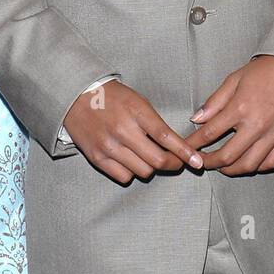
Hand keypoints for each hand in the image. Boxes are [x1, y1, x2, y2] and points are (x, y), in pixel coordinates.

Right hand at [62, 80, 203, 184]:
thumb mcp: (138, 101)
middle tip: (177, 162)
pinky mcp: (97, 158)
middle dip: (173, 164)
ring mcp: (109, 146)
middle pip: (157, 161)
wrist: (76, 97)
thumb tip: (176, 146)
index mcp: (136, 112)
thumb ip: (155, 123)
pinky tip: (129, 160)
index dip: (184, 152)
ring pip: (143, 172)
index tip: (197, 161)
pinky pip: (124, 177)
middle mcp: (123, 131)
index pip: (166, 136)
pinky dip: (131, 172)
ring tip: (147, 155)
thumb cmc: (113, 98)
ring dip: (150, 167)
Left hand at [187, 56, 273, 174]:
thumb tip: (196, 119)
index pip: (210, 133)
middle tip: (201, 162)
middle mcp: (257, 125)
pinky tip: (246, 163)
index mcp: (240, 107)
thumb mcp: (234, 79)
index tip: (187, 148)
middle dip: (209, 162)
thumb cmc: (264, 71)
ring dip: (230, 170)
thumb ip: (214, 102)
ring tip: (222, 166)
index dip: (194, 143)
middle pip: (227, 156)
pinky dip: (256, 167)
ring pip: (248, 165)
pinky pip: (270, 163)